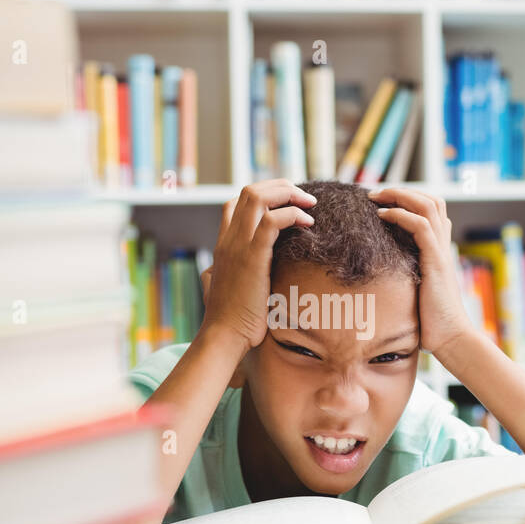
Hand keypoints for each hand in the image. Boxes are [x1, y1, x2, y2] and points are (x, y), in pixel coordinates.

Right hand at [200, 180, 315, 351]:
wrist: (224, 336)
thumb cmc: (228, 319)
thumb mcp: (219, 289)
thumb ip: (218, 276)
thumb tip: (214, 275)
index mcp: (223, 244)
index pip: (235, 202)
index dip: (263, 195)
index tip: (287, 205)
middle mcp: (228, 238)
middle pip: (250, 191)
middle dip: (281, 187)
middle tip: (305, 198)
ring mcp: (238, 245)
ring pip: (259, 197)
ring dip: (289, 194)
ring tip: (310, 204)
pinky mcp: (253, 256)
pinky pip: (274, 221)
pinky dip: (294, 215)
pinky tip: (308, 224)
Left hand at [368, 186, 469, 357]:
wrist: (450, 338)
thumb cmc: (431, 322)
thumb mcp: (414, 291)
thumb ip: (405, 277)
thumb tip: (380, 279)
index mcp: (438, 249)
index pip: (431, 210)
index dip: (408, 199)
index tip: (381, 201)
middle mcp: (442, 245)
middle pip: (431, 200)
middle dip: (401, 191)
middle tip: (375, 193)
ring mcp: (440, 251)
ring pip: (427, 205)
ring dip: (399, 196)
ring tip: (376, 197)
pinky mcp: (436, 262)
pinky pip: (421, 226)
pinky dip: (401, 215)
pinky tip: (382, 216)